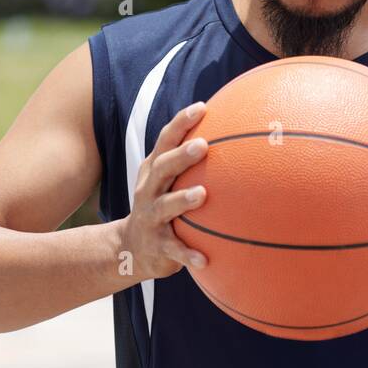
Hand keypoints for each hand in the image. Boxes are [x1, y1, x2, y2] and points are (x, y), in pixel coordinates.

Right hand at [119, 100, 210, 281]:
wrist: (130, 248)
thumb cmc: (162, 204)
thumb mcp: (168, 181)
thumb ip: (190, 161)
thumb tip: (237, 135)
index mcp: (154, 170)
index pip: (165, 140)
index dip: (181, 123)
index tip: (201, 108)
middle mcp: (149, 190)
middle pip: (162, 168)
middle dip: (181, 156)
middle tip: (203, 146)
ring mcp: (151, 217)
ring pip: (165, 206)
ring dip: (182, 199)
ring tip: (202, 194)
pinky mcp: (157, 244)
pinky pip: (174, 249)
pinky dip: (188, 254)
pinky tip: (204, 259)